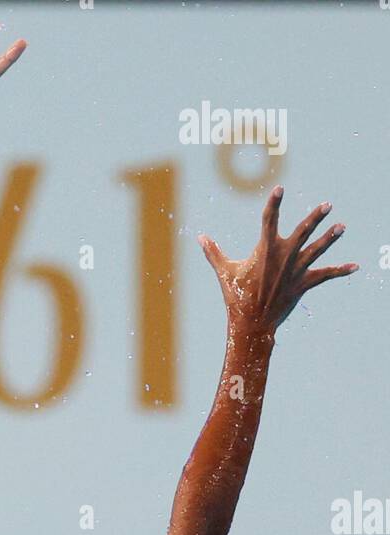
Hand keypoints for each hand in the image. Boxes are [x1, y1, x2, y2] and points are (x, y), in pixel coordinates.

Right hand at [199, 186, 357, 336]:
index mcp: (265, 250)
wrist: (251, 325)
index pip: (269, 220)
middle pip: (303, 232)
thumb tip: (199, 237)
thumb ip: (213, 252)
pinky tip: (355, 267)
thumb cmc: (236, 297)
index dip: (274, 203)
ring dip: (330, 238)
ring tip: (342, 226)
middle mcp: (283, 257)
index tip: (280, 189)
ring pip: (317, 251)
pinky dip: (340, 271)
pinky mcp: (303, 285)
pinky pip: (325, 276)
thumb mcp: (224, 272)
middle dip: (316, 218)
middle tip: (327, 206)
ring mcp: (295, 271)